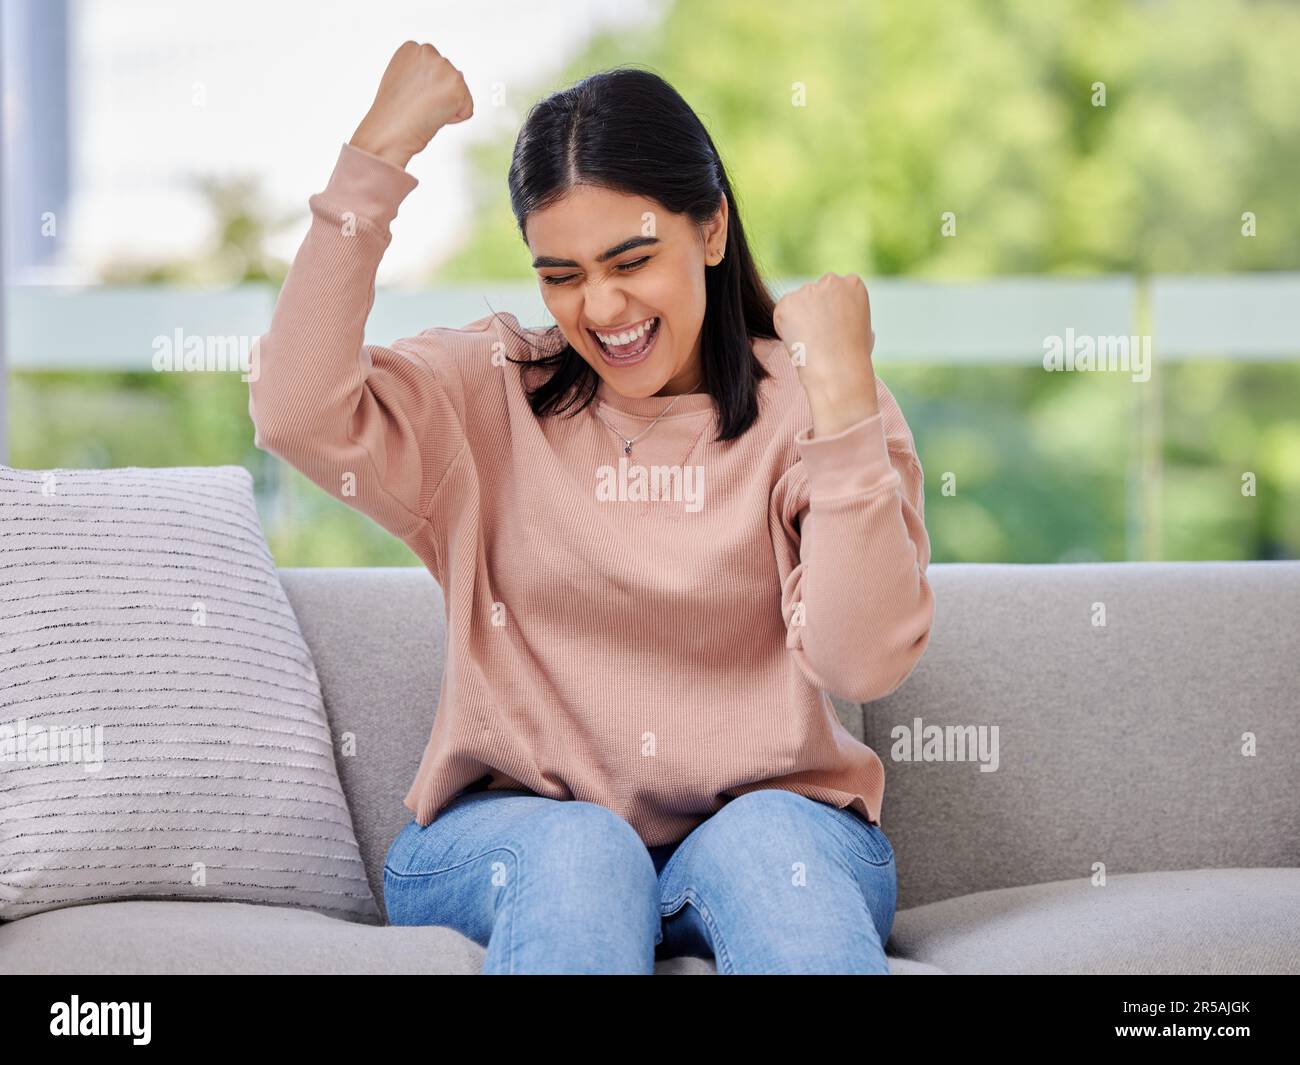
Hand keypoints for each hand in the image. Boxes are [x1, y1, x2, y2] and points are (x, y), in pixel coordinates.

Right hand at [349, 41, 473, 169]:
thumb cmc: (393, 116)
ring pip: (459, 93)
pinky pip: (467, 110)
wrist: (388, 132)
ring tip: (424, 111)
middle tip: (416, 107)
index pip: (434, 70)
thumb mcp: (404, 84)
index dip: (424, 90)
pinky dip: (454, 120)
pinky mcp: (457, 84)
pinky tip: (434, 117)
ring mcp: (443, 66)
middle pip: (449, 79)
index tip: (409, 98)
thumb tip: (459, 74)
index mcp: (411, 48)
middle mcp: (428, 50)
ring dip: (446, 107)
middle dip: (438, 96)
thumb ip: (425, 74)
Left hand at [773, 272, 875, 392]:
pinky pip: (782, 314)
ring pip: (797, 304)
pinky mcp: (787, 302)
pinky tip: (798, 342)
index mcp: (853, 284)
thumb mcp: (866, 332)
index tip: (832, 328)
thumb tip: (848, 321)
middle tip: (817, 337)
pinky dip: (785, 328)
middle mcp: (831, 281)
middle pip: (815, 293)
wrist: (836, 369)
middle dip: (813, 310)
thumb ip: (853, 317)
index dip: (831, 311)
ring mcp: (808, 290)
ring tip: (810, 343)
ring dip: (798, 320)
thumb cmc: (854, 356)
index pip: (835, 290)